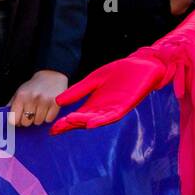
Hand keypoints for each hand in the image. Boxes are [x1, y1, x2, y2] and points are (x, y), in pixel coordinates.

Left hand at [8, 69, 68, 126]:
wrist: (52, 75)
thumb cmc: (34, 86)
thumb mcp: (19, 92)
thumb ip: (11, 105)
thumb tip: (3, 117)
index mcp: (21, 96)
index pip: (14, 119)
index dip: (16, 122)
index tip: (18, 119)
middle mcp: (32, 98)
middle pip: (26, 123)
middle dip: (28, 120)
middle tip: (30, 114)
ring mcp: (45, 101)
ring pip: (38, 122)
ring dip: (38, 118)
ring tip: (40, 110)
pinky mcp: (56, 103)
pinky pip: (49, 119)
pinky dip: (48, 117)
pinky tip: (47, 110)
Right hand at [51, 52, 167, 134]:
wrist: (142, 65)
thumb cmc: (120, 72)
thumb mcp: (94, 80)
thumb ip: (78, 90)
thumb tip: (57, 101)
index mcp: (94, 104)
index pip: (77, 116)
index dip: (65, 123)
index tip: (52, 129)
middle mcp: (103, 109)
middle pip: (84, 120)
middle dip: (71, 124)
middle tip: (57, 129)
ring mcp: (114, 108)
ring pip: (97, 119)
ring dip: (84, 122)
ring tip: (71, 124)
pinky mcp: (125, 105)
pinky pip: (112, 116)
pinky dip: (102, 120)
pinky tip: (91, 123)